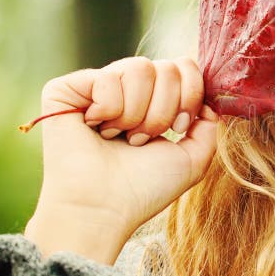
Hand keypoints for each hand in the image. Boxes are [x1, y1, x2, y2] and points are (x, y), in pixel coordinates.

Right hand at [25, 56, 218, 263]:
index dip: (190, 95)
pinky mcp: (65, 90)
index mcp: (154, 100)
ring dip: (137, 113)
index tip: (179, 127)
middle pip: (166, 67)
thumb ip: (209, 126)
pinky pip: (105, 77)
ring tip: (121, 138)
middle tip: (142, 140)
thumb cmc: (146, 188)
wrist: (105, 208)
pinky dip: (108, 109)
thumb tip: (209, 100)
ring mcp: (96, 87)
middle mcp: (127, 89)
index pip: (184, 66)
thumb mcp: (193, 158)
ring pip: (139, 67)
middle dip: (163, 110)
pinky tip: (96, 130)